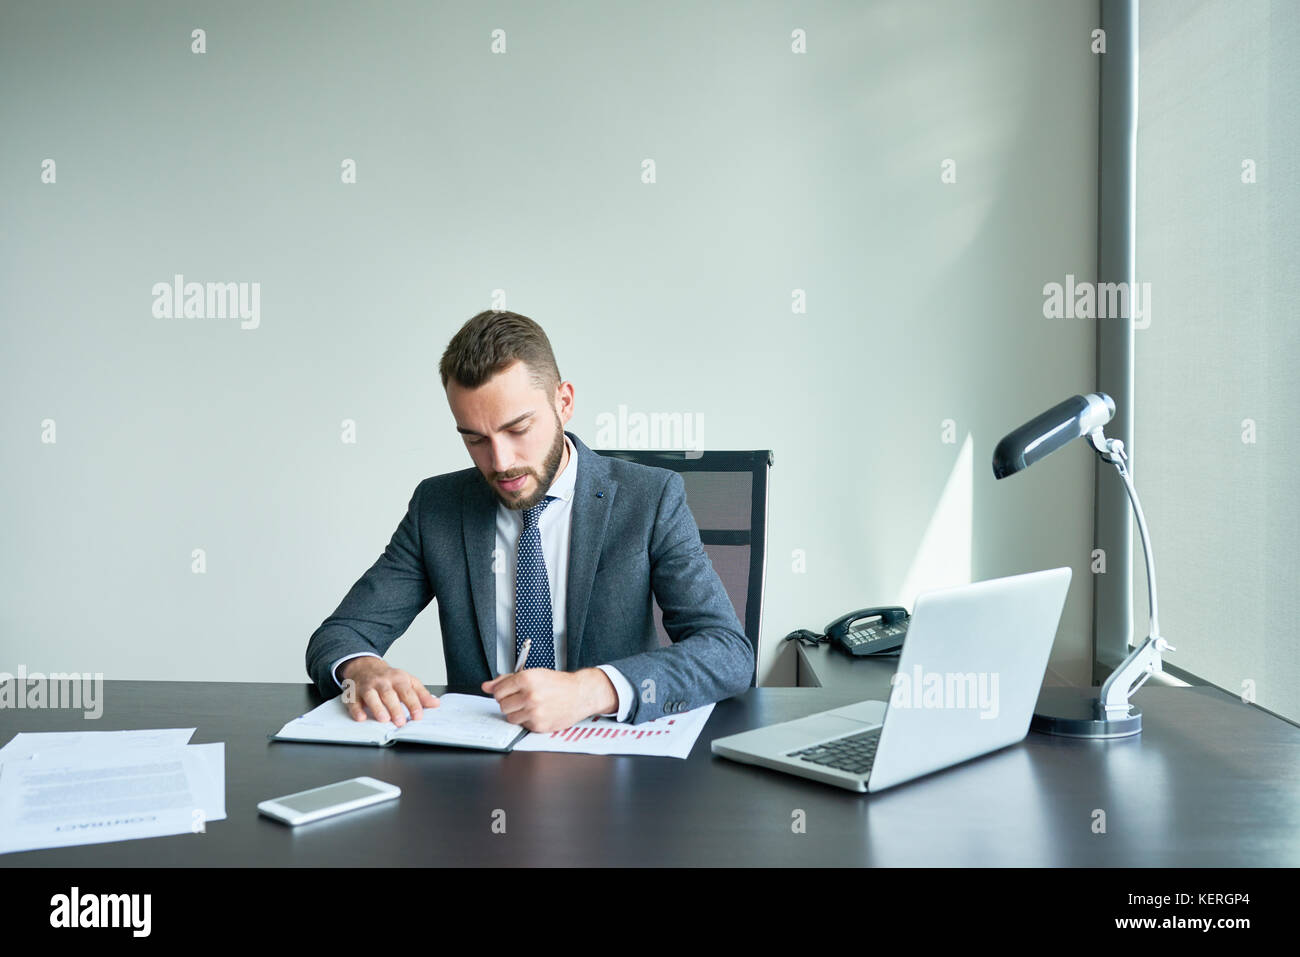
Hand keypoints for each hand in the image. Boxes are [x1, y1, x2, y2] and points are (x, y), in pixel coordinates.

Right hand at [339, 657, 438, 726]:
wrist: (365, 666)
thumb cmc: (389, 678)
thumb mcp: (408, 681)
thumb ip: (421, 694)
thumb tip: (435, 704)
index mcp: (398, 679)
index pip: (407, 692)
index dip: (414, 704)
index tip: (418, 716)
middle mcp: (382, 682)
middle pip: (389, 694)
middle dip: (395, 708)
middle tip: (400, 721)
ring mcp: (367, 686)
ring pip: (371, 696)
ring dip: (377, 707)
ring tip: (384, 719)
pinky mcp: (354, 692)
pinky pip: (353, 700)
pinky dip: (356, 710)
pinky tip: (361, 718)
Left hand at [481, 667, 616, 732]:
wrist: (580, 694)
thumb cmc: (558, 684)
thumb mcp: (533, 674)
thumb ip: (506, 680)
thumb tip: (486, 686)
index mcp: (526, 678)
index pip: (498, 691)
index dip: (502, 692)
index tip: (509, 692)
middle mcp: (530, 695)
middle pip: (502, 705)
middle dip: (510, 702)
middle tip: (522, 698)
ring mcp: (535, 711)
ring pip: (510, 717)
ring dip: (517, 713)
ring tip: (531, 706)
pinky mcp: (540, 725)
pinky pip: (523, 725)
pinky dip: (528, 720)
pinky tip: (539, 712)